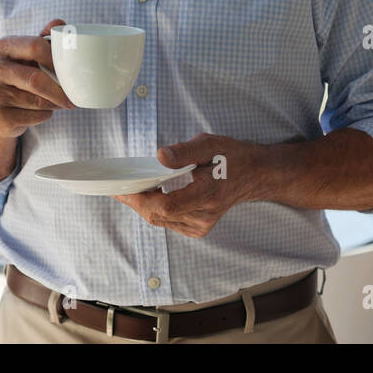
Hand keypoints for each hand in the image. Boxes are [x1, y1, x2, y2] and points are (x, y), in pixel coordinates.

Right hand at [0, 18, 74, 138]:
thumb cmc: (19, 77)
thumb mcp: (28, 55)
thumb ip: (44, 39)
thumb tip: (60, 24)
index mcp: (3, 47)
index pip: (34, 46)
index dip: (56, 58)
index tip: (70, 69)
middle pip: (35, 79)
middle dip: (59, 90)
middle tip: (73, 97)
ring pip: (37, 101)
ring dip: (54, 103)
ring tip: (57, 102)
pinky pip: (34, 117)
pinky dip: (44, 115)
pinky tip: (40, 111)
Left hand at [113, 134, 267, 237]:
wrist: (254, 175)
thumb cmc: (232, 157)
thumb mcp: (210, 144)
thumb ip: (184, 151)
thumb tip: (160, 156)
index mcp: (208, 195)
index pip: (167, 206)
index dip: (141, 199)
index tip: (124, 188)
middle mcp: (204, 215)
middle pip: (159, 215)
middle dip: (136, 201)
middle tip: (119, 186)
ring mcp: (201, 225)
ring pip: (161, 220)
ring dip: (144, 205)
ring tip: (132, 188)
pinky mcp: (198, 228)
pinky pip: (168, 222)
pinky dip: (155, 210)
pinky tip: (152, 196)